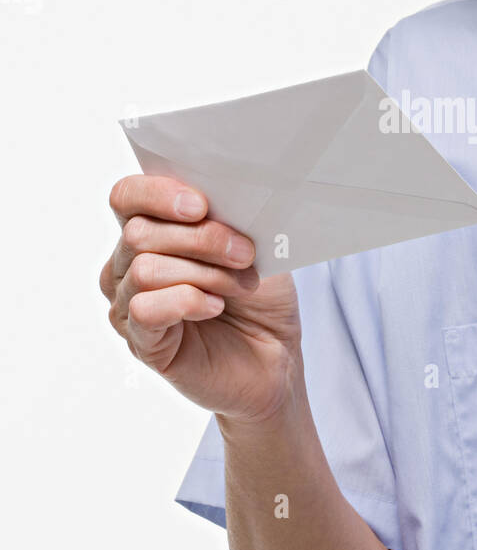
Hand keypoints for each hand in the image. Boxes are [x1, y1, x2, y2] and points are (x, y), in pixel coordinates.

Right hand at [100, 175, 301, 424]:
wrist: (276, 357)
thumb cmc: (259, 298)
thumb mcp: (251, 245)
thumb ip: (224, 218)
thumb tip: (216, 197)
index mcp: (151, 231)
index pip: (127, 197)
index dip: (157, 193)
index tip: (202, 205)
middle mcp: (128, 266)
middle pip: (139, 232)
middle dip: (202, 238)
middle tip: (245, 253)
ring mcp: (129, 305)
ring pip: (144, 269)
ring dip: (203, 273)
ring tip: (239, 286)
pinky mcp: (142, 342)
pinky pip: (145, 309)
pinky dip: (187, 301)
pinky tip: (214, 308)